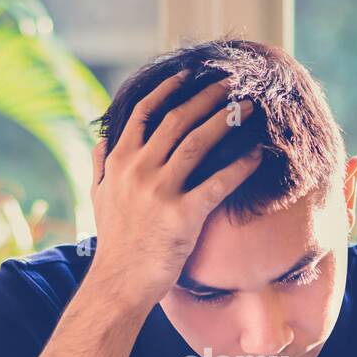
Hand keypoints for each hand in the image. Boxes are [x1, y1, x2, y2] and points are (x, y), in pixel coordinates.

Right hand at [87, 71, 263, 310]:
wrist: (120, 281)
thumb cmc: (115, 241)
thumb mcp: (98, 198)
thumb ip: (100, 165)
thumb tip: (101, 140)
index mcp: (119, 161)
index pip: (145, 112)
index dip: (170, 89)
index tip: (190, 74)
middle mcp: (138, 169)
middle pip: (177, 120)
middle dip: (207, 97)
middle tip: (231, 83)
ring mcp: (160, 191)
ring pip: (197, 142)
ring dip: (226, 120)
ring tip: (248, 108)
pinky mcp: (182, 215)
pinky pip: (217, 183)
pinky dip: (240, 166)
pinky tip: (257, 154)